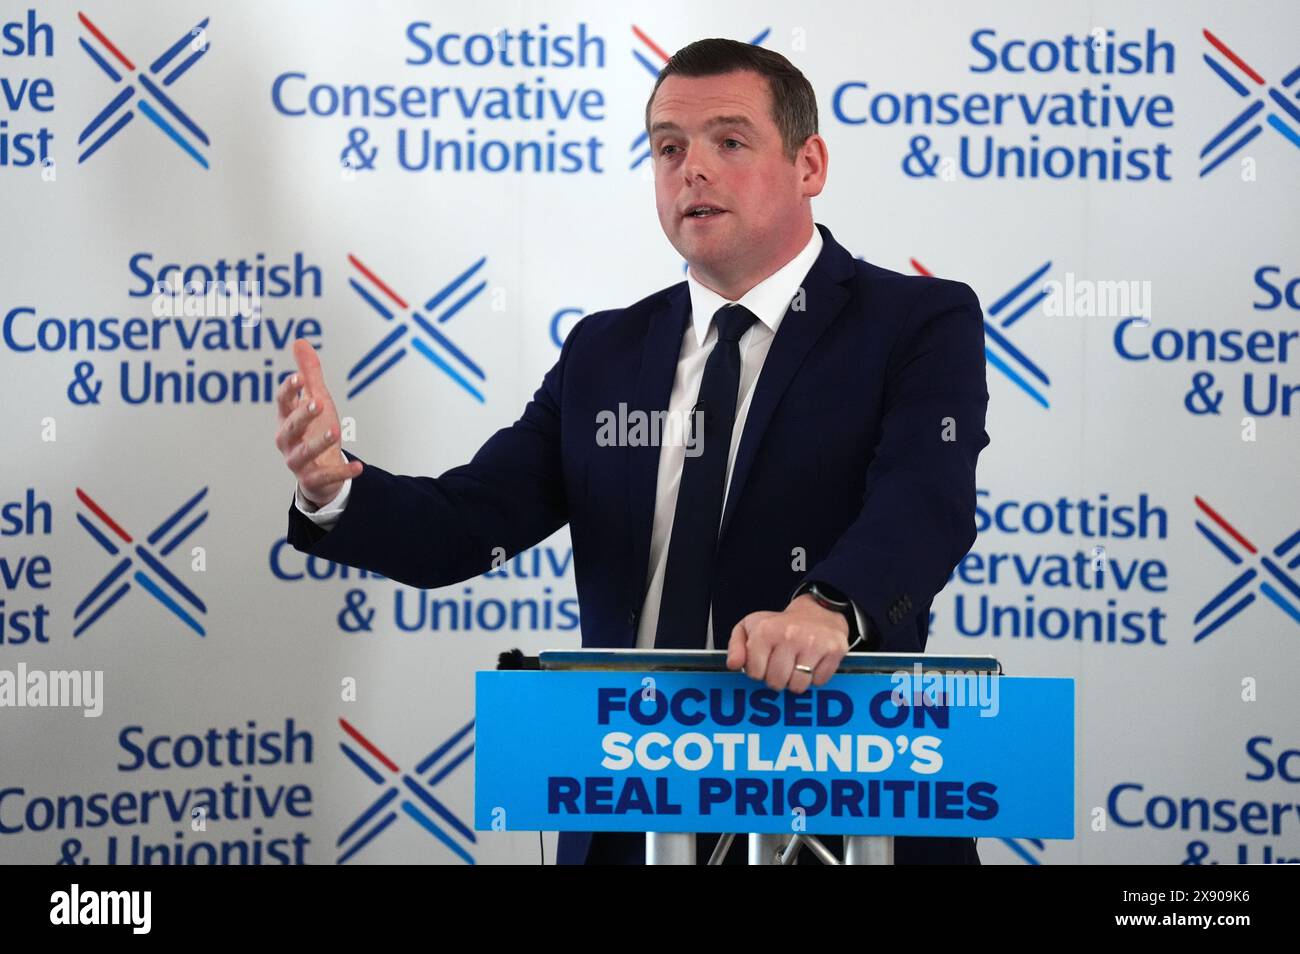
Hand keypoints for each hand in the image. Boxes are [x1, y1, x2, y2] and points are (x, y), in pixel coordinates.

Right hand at [275, 338, 361, 506]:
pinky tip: (359, 467)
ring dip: (320, 442)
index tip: (299, 377)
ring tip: (336, 431)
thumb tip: (300, 341)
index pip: (282, 402)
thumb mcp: (315, 399)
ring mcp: (298, 461)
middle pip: (291, 427)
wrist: (318, 470)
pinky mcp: (312, 479)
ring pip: (305, 452)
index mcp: (286, 418)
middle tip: (318, 403)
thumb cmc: (315, 429)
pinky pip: (326, 476)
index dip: (289, 390)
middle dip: (303, 415)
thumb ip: (309, 374)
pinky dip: (342, 472)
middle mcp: (287, 440)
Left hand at [726, 594, 849, 693]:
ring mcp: (813, 643)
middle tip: (781, 666)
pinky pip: (819, 681)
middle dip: (777, 679)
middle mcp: (789, 636)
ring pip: (798, 686)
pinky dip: (815, 677)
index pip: (755, 673)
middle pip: (777, 682)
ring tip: (796, 665)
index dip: (759, 672)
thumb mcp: (751, 627)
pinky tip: (813, 662)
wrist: (818, 611)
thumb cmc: (781, 624)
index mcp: (766, 631)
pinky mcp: (833, 650)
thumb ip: (736, 646)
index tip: (764, 663)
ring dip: (796, 681)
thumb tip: (734, 665)